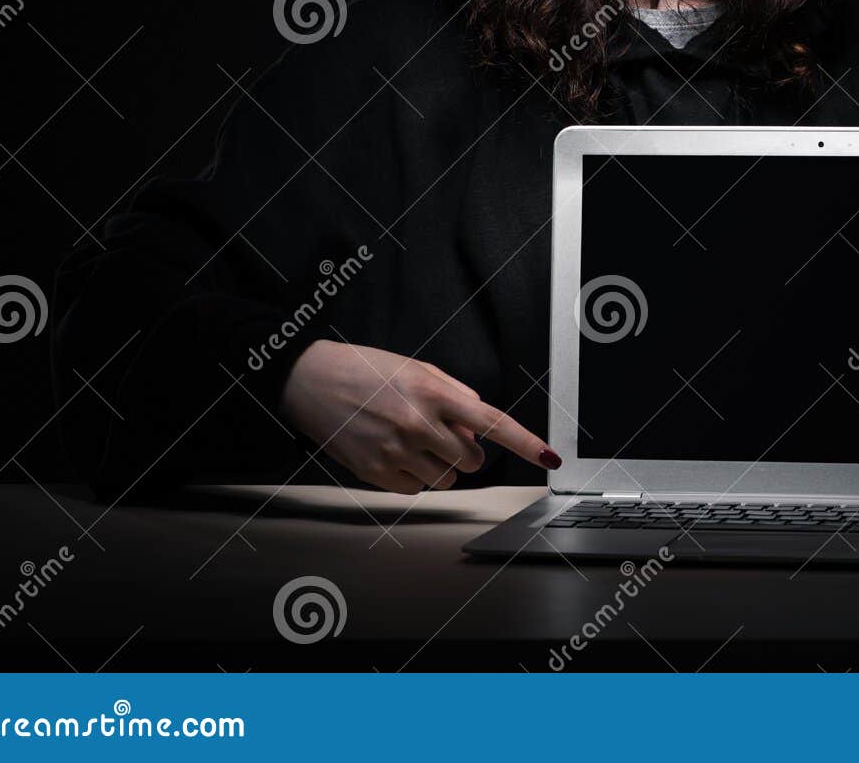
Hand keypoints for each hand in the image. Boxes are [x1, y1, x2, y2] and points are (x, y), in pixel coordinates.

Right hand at [279, 340, 559, 492]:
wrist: (310, 381)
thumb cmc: (365, 370)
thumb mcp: (417, 368)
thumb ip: (456, 394)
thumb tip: (480, 427)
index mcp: (433, 392)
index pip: (492, 422)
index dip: (525, 442)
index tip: (549, 456)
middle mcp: (418, 423)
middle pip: (472, 460)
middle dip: (464, 451)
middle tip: (438, 432)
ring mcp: (396, 451)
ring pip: (446, 480)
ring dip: (438, 466)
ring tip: (409, 439)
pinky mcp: (375, 472)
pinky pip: (415, 489)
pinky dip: (411, 476)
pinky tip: (391, 451)